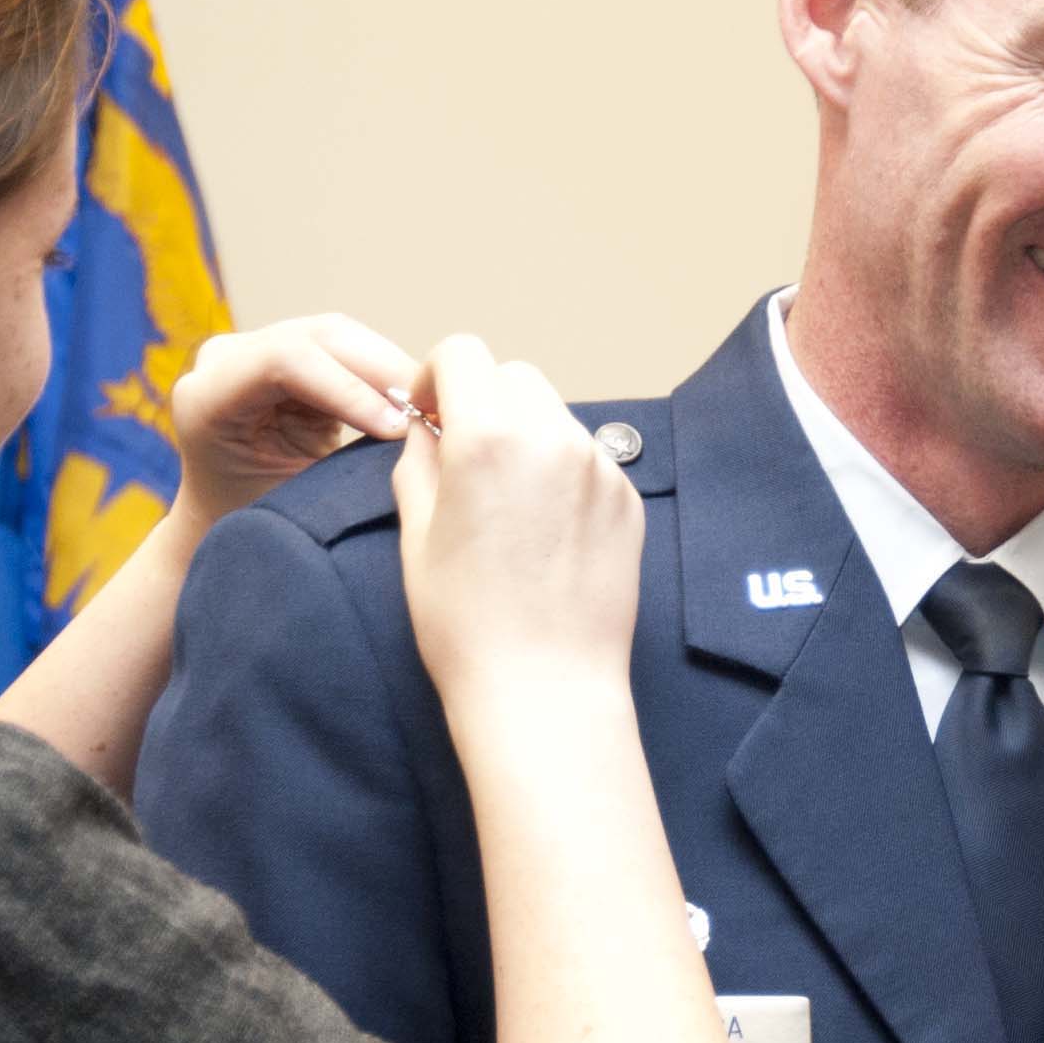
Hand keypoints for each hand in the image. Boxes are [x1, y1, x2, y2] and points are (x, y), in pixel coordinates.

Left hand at [168, 313, 419, 528]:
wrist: (226, 527)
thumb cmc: (252, 531)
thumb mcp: (293, 506)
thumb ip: (341, 469)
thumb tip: (414, 438)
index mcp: (206, 398)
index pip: (285, 361)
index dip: (351, 389)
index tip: (399, 430)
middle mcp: (224, 359)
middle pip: (320, 338)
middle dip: (384, 373)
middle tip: (434, 415)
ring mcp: (254, 349)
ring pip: (341, 336)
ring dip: (393, 370)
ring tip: (433, 411)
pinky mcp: (286, 353)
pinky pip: (348, 349)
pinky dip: (387, 375)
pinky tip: (418, 404)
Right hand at [393, 334, 645, 720]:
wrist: (544, 688)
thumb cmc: (468, 624)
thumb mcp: (416, 535)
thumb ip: (419, 463)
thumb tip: (429, 432)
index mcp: (490, 436)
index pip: (463, 353)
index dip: (437, 376)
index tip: (430, 413)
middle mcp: (553, 438)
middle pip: (514, 377)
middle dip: (482, 401)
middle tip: (463, 454)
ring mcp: (599, 468)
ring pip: (555, 416)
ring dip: (525, 435)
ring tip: (506, 500)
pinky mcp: (627, 500)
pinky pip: (587, 458)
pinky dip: (561, 472)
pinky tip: (544, 530)